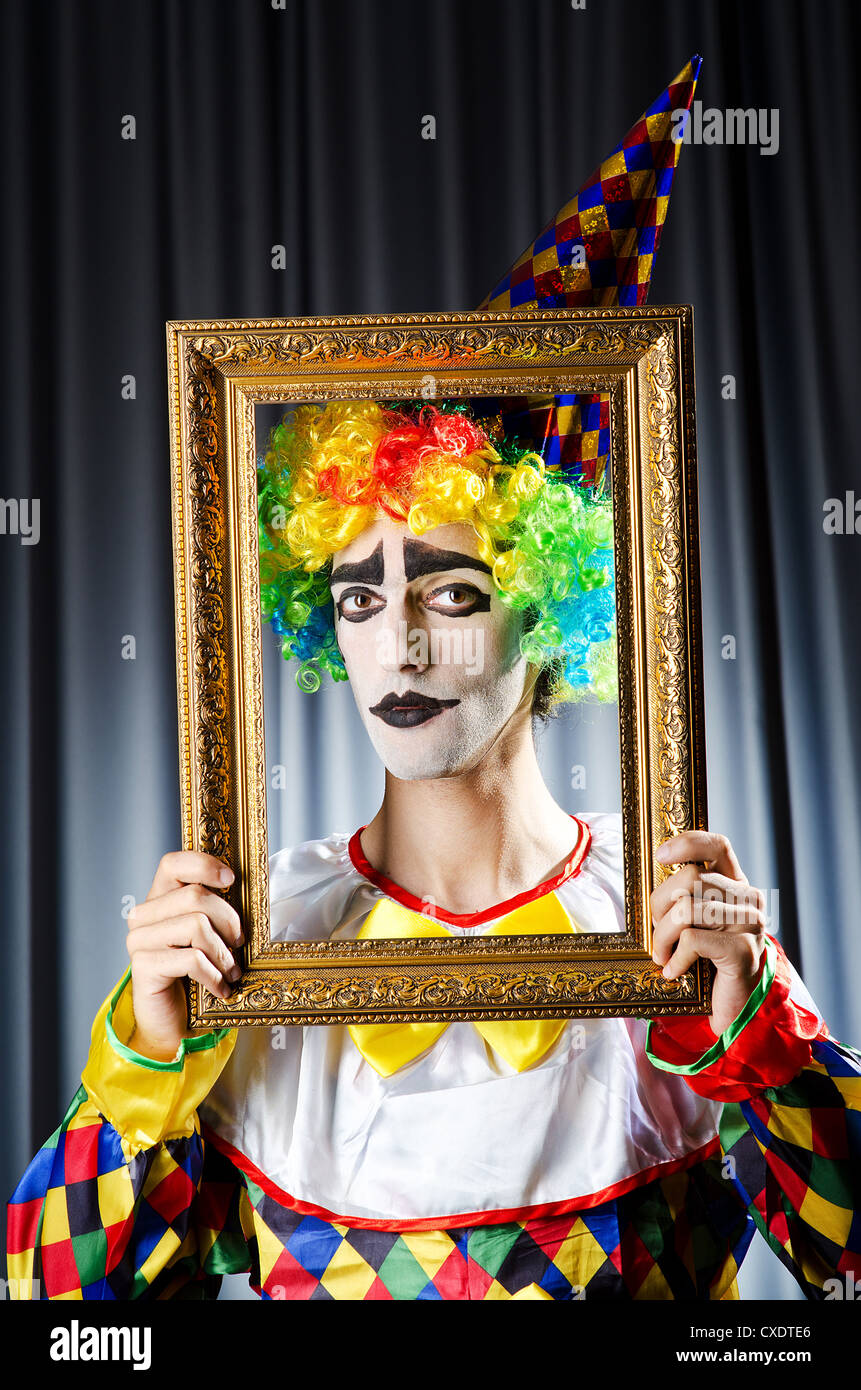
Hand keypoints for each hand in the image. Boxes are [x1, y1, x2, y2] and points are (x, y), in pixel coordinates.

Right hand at [126, 852, 242, 1060]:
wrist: (174, 1024)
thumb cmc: (196, 976)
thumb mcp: (210, 937)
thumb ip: (216, 912)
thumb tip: (243, 889)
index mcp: (160, 900)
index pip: (173, 863)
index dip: (203, 864)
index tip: (231, 879)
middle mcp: (144, 916)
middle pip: (194, 896)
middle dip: (228, 921)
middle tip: (239, 945)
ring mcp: (139, 940)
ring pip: (195, 925)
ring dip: (223, 953)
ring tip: (232, 971)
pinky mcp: (143, 966)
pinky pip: (191, 959)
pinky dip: (214, 975)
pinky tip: (221, 989)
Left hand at [650, 831, 767, 1036]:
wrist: (736, 1009)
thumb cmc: (709, 962)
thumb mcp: (698, 922)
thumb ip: (687, 897)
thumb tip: (654, 878)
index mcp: (736, 885)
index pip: (716, 846)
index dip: (688, 843)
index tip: (661, 856)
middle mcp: (748, 899)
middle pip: (690, 877)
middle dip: (660, 905)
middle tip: (656, 934)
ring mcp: (749, 924)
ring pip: (686, 908)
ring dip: (662, 936)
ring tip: (661, 955)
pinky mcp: (743, 951)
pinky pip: (692, 940)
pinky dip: (675, 958)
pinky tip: (674, 970)